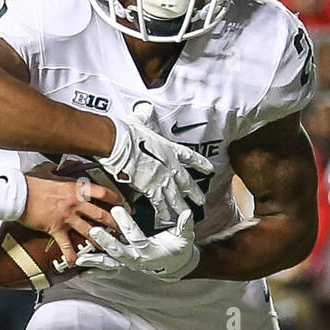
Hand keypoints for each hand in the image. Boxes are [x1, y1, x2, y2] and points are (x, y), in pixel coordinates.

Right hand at [20, 173, 121, 267]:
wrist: (18, 194)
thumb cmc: (31, 182)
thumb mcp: (48, 170)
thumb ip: (61, 169)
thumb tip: (66, 164)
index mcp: (76, 188)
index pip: (103, 193)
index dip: (116, 200)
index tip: (123, 206)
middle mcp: (75, 203)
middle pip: (101, 214)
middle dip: (114, 224)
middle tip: (122, 230)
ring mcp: (66, 217)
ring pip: (89, 231)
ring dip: (101, 240)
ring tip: (109, 247)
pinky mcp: (55, 228)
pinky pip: (66, 244)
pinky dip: (71, 255)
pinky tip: (75, 262)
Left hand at [75, 207, 199, 281]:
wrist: (174, 265)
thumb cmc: (177, 249)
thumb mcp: (184, 238)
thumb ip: (184, 226)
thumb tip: (187, 213)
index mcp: (149, 250)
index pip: (136, 236)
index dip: (127, 224)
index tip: (117, 210)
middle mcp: (136, 258)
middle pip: (118, 250)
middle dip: (106, 241)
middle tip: (93, 231)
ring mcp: (127, 263)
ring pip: (108, 262)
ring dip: (94, 260)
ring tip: (79, 259)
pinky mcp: (122, 265)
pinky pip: (106, 269)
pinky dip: (93, 270)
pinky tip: (79, 270)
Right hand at [104, 107, 211, 221]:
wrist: (120, 144)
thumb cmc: (127, 132)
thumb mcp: (139, 121)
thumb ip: (145, 117)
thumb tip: (145, 109)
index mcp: (169, 149)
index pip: (189, 157)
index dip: (200, 163)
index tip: (209, 169)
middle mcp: (170, 165)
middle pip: (186, 182)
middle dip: (194, 192)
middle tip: (201, 200)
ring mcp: (162, 178)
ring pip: (176, 197)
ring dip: (182, 207)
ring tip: (189, 215)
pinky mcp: (151, 189)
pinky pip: (161, 204)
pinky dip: (164, 212)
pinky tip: (168, 219)